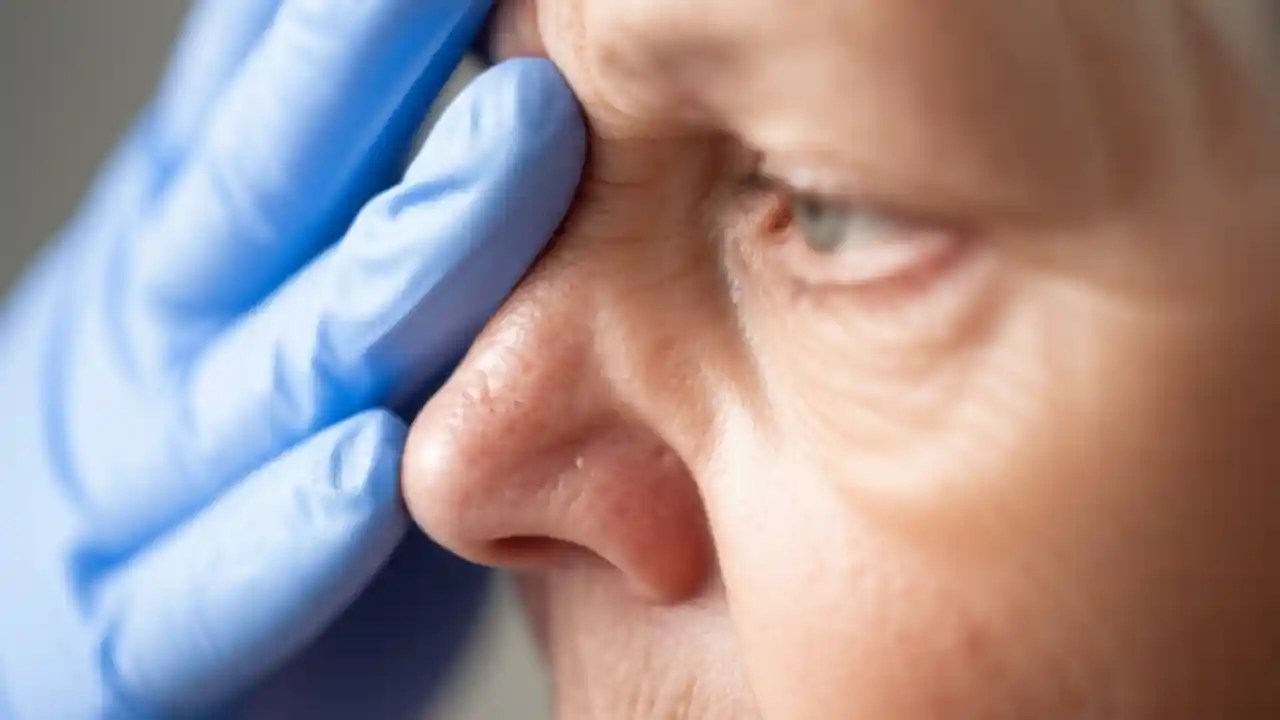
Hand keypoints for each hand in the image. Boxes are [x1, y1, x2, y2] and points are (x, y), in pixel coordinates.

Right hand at [0, 0, 583, 716]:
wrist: (57, 634)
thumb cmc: (208, 449)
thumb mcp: (245, 286)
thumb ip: (311, 181)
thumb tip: (382, 31)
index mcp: (198, 251)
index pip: (274, 104)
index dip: (352, 17)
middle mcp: (166, 336)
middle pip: (276, 189)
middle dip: (370, 67)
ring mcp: (142, 481)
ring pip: (277, 368)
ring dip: (401, 258)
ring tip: (516, 138)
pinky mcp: (134, 637)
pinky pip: (217, 592)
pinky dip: (285, 531)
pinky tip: (366, 469)